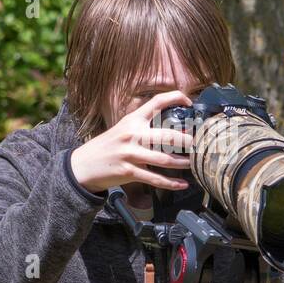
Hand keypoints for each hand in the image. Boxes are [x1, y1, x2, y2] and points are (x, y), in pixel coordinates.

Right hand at [70, 90, 193, 194]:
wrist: (83, 165)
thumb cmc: (106, 146)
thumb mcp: (122, 129)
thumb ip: (142, 126)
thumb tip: (169, 127)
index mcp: (132, 120)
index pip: (156, 102)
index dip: (175, 98)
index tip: (189, 101)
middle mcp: (133, 135)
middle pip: (167, 136)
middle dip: (186, 140)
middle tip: (199, 143)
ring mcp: (131, 154)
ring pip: (164, 159)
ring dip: (182, 163)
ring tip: (194, 163)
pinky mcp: (129, 171)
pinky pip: (155, 179)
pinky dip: (171, 183)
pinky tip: (182, 184)